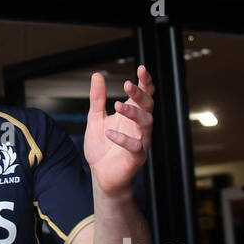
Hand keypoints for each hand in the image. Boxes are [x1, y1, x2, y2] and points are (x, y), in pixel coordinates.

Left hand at [84, 65, 154, 197]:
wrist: (100, 174)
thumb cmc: (102, 146)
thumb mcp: (95, 118)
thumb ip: (98, 98)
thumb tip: (98, 75)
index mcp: (132, 114)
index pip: (144, 95)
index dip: (145, 82)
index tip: (141, 68)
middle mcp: (139, 126)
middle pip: (148, 106)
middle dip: (140, 94)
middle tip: (128, 84)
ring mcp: (140, 141)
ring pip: (146, 123)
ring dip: (133, 113)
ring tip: (117, 106)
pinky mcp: (136, 158)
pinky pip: (136, 147)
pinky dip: (124, 139)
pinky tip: (110, 134)